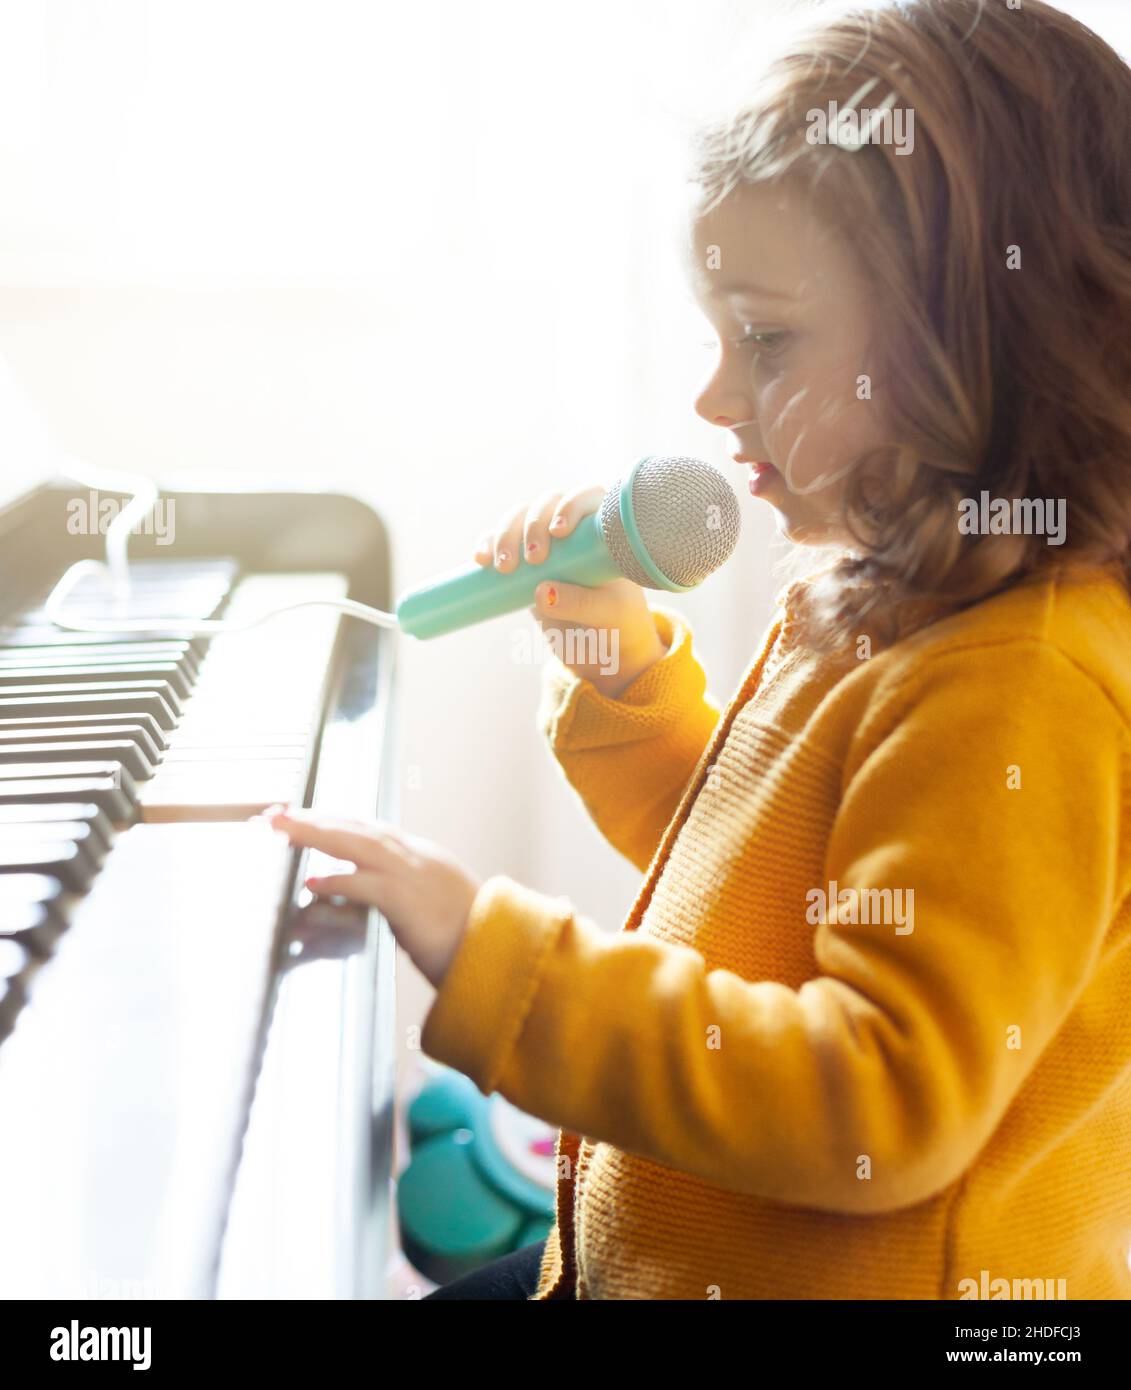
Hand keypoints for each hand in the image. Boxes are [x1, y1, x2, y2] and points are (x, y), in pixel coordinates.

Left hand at [268, 807, 481, 987]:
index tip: (294, 815)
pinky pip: (369, 887)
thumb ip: (393, 888)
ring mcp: (414, 876)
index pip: (364, 827)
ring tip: (281, 831)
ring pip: (357, 846)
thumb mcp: (426, 900)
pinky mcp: (412, 904)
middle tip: (272, 815)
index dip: (328, 819)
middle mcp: (414, 856)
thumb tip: (353, 888)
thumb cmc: (463, 934)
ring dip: (316, 836)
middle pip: (354, 828)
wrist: (500, 950)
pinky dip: (340, 881)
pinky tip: (312, 882)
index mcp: (417, 854)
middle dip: (311, 819)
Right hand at [473, 484, 668, 696]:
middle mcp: (573, 526)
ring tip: (504, 567)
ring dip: (506, 535)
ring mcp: (544, 541)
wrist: (604, 646)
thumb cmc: (618, 621)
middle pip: (546, 504)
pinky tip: (481, 559)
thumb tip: (541, 592)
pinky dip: (487, 544)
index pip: (588, 497)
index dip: (571, 504)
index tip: (559, 532)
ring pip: (518, 518)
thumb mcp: (606, 615)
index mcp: (604, 528)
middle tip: (533, 559)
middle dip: (532, 525)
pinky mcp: (521, 560)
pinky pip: (498, 541)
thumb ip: (581, 604)